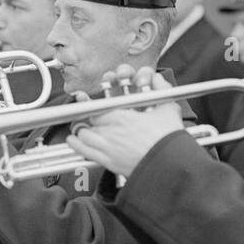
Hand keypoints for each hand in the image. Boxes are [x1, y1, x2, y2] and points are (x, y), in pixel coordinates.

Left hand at [64, 66, 184, 178]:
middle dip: (87, 119)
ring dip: (81, 131)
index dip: (90, 105)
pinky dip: (76, 145)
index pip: (97, 107)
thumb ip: (161, 88)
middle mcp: (111, 131)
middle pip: (88, 121)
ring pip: (83, 135)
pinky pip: (84, 151)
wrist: (171, 164)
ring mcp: (107, 147)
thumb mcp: (168, 109)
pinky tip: (73, 141)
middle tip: (87, 118)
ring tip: (81, 129)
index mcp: (122, 116)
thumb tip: (156, 78)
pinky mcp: (108, 162)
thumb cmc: (169, 139)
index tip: (87, 102)